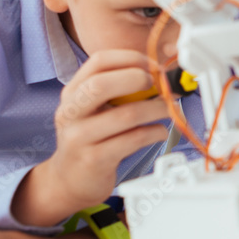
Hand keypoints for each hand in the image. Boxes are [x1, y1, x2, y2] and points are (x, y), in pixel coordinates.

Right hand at [12, 50, 171, 226]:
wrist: (69, 180)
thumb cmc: (91, 138)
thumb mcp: (95, 109)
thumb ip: (120, 89)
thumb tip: (162, 74)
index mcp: (73, 91)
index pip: (99, 61)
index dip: (132, 58)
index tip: (154, 66)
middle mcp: (71, 111)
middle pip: (101, 84)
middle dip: (138, 79)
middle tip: (160, 85)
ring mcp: (79, 137)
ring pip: (125, 115)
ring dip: (157, 108)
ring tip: (169, 109)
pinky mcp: (94, 159)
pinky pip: (132, 140)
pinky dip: (154, 132)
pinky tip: (160, 132)